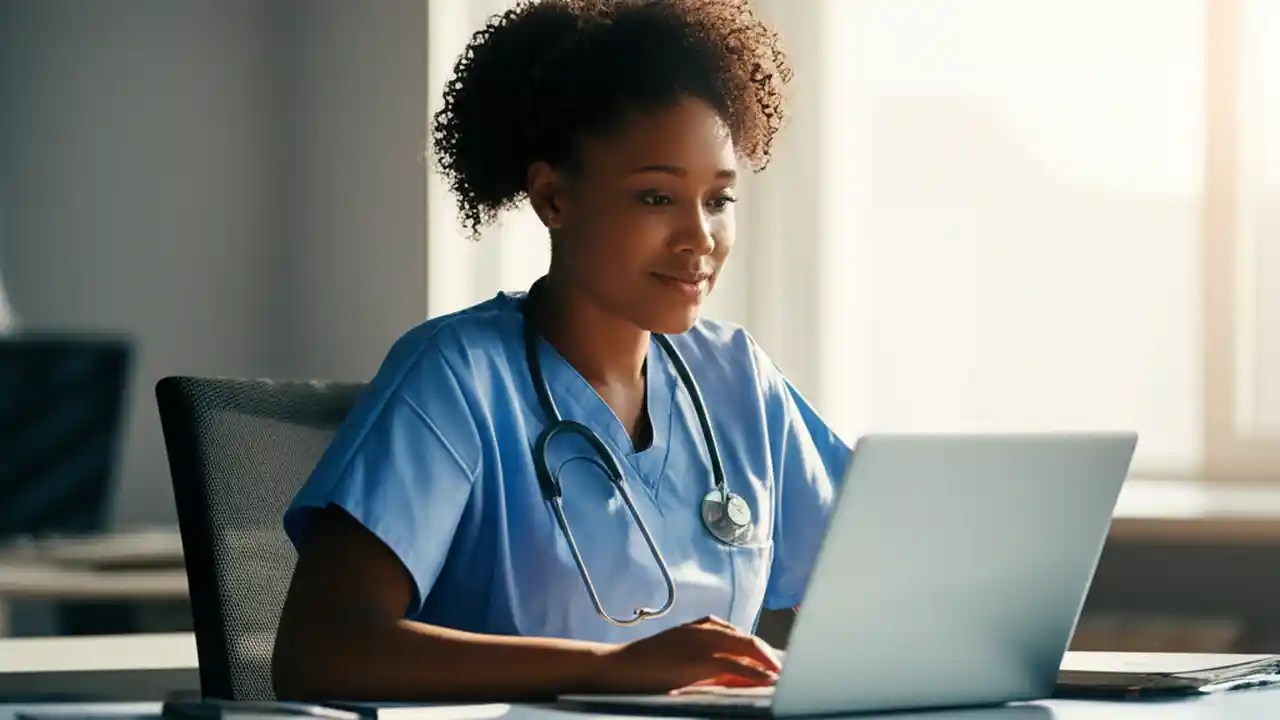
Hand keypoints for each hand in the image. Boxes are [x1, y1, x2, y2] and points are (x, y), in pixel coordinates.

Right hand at [585, 615, 781, 693]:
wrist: (617, 667)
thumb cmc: (646, 666)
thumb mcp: (681, 657)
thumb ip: (709, 663)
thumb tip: (741, 676)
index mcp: (702, 627)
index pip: (742, 638)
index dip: (763, 652)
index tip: (779, 664)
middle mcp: (705, 629)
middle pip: (750, 641)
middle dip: (771, 656)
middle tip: (789, 672)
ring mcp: (702, 642)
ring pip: (747, 649)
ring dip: (768, 664)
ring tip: (784, 677)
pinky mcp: (698, 659)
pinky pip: (735, 666)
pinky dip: (754, 674)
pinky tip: (767, 682)